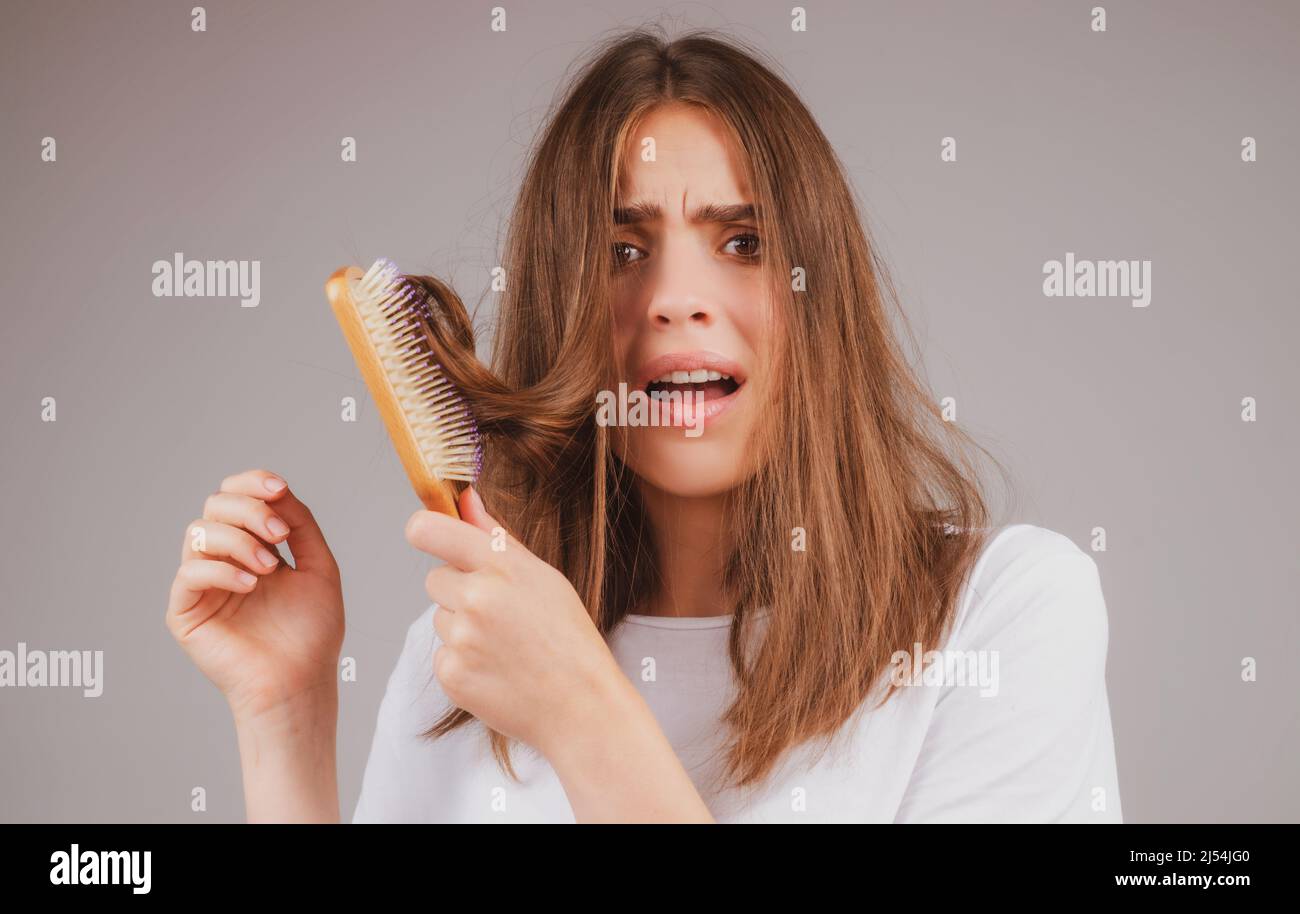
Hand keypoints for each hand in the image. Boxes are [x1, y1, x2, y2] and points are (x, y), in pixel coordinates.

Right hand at [166, 469, 344, 722]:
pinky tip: (251, 585)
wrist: (301, 681)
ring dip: (238, 540)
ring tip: (269, 568)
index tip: (279, 488)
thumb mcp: (319, 567)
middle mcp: (224, 560)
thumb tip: (279, 489)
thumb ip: (301, 525)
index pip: (237, 497)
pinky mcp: (186, 612)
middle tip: (280, 535)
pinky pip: (189, 573)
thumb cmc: (312, 632)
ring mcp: (202, 585)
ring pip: (199, 533)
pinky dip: (221, 571)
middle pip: (214, 505)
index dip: (252, 483)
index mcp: (253, 547)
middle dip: (249, 509)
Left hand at [404, 487, 627, 757]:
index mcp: (501, 567)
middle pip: (435, 579)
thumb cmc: (567, 636)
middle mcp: (477, 599)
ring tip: (504, 645)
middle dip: (459, 591)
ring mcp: (461, 640)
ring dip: (462, 627)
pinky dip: (463, 661)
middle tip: (500, 612)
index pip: (429, 530)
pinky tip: (496, 668)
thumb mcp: (543, 576)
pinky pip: (441, 653)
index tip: (427, 534)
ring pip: (439, 618)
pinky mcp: (451, 674)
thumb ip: (496, 536)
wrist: (580, 705)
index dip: (424, 529)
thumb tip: (466, 497)